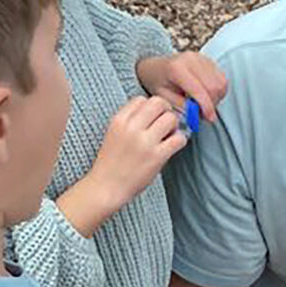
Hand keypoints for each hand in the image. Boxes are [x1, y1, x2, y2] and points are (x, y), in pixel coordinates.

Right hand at [58, 96, 184, 233]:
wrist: (106, 187)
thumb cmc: (111, 163)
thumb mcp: (114, 134)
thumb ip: (131, 121)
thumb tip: (157, 112)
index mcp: (119, 120)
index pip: (141, 99)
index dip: (150, 108)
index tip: (151, 120)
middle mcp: (131, 128)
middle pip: (158, 103)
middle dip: (165, 112)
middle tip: (164, 125)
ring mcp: (144, 142)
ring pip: (171, 118)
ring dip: (174, 127)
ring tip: (167, 137)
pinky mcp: (156, 156)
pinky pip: (179, 139)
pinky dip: (180, 141)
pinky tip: (172, 147)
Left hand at [136, 50, 228, 122]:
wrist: (155, 66)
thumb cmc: (157, 81)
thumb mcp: (164, 97)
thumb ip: (182, 105)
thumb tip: (198, 113)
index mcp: (177, 69)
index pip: (200, 90)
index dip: (207, 107)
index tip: (209, 118)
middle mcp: (191, 60)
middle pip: (214, 86)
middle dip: (212, 103)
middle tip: (204, 112)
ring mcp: (201, 58)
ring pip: (221, 82)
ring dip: (217, 96)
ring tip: (204, 102)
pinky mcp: (208, 59)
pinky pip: (221, 77)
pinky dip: (218, 89)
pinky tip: (207, 93)